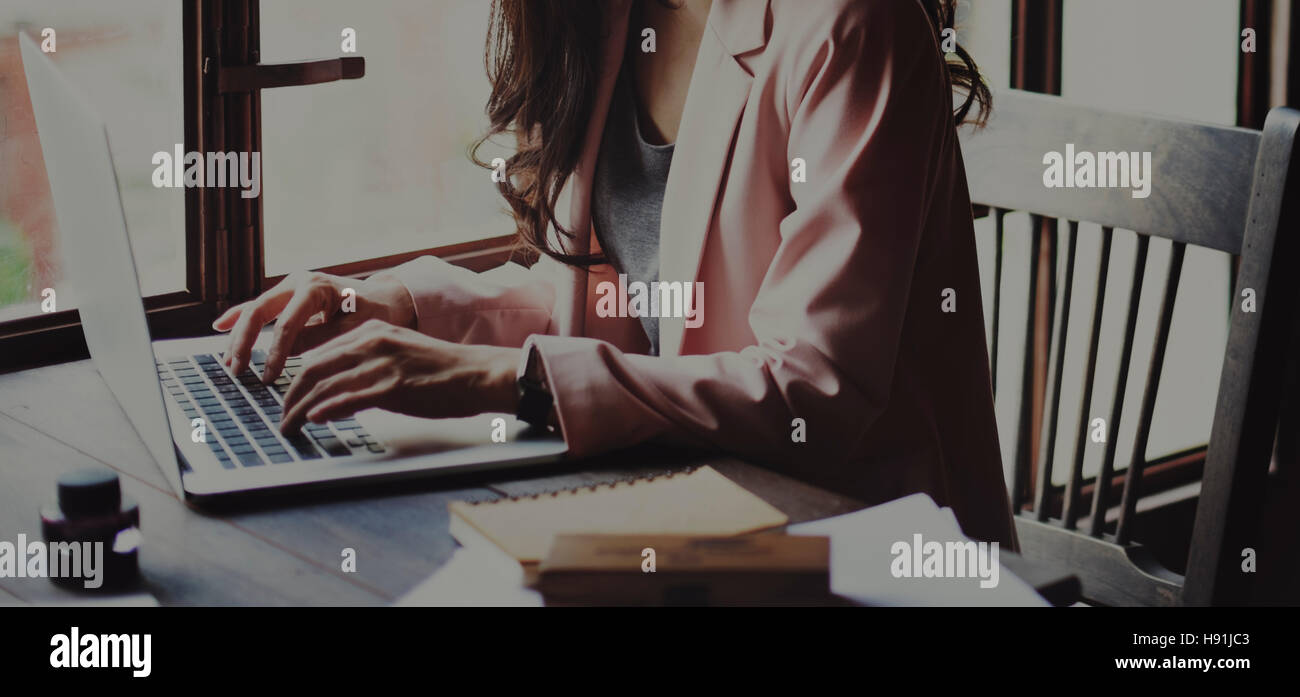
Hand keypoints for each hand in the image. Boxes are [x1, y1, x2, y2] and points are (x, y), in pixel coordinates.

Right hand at [212, 270, 416, 381]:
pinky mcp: (287, 297)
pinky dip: (239, 318)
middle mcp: (298, 282)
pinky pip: (259, 308)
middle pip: (259, 311)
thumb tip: (289, 354)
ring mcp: (290, 288)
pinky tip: (219, 327)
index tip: (269, 377)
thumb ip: (321, 340)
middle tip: (237, 370)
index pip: (287, 324)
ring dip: (239, 336)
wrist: (384, 298)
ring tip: (229, 362)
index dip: (276, 353)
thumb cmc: (375, 312)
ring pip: (255, 310)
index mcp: (315, 287)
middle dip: (244, 342)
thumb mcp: (354, 328)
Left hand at [279, 319, 520, 433]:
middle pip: (314, 369)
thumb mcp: (400, 355)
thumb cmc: (444, 371)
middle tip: (280, 417)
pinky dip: (327, 410)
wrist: (479, 374)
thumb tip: (339, 389)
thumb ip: (369, 364)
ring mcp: (383, 365)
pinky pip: (350, 398)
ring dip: (299, 410)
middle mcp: (372, 343)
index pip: (320, 355)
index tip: (287, 398)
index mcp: (372, 333)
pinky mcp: (394, 387)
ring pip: (325, 386)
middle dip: (289, 396)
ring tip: (288, 427)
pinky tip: (313, 420)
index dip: (297, 379)